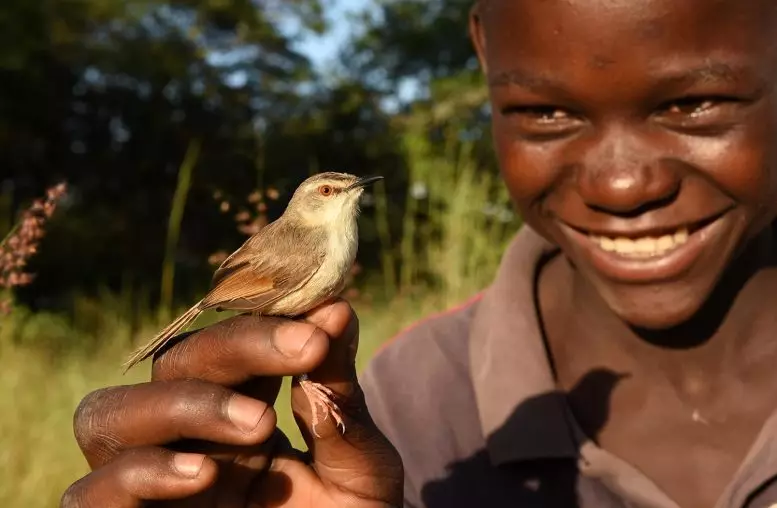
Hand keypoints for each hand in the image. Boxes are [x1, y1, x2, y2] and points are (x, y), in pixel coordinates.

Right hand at [61, 299, 402, 506]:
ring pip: (108, 415)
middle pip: (173, 364)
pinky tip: (204, 473)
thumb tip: (338, 310)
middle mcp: (187, 438)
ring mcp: (151, 483)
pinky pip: (89, 494)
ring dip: (182, 404)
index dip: (271, 322)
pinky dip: (139, 474)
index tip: (325, 319)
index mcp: (241, 411)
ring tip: (258, 424)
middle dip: (238, 348)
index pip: (232, 343)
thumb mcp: (359, 469)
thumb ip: (342, 401)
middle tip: (305, 350)